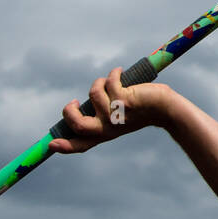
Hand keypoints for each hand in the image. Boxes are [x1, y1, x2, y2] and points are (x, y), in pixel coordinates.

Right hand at [48, 67, 173, 153]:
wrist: (166, 108)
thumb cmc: (142, 112)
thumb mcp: (119, 120)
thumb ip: (101, 117)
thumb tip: (77, 108)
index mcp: (105, 134)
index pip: (81, 145)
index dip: (65, 146)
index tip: (51, 144)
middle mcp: (108, 128)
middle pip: (78, 124)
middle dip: (68, 111)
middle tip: (73, 102)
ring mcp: (116, 115)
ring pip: (93, 94)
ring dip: (99, 82)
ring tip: (110, 81)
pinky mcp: (124, 100)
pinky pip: (108, 82)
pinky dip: (113, 74)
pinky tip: (120, 72)